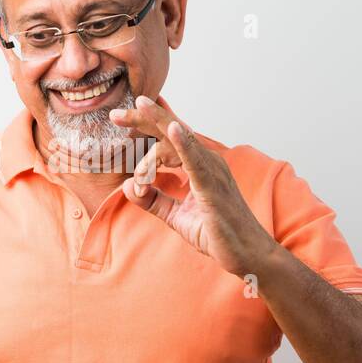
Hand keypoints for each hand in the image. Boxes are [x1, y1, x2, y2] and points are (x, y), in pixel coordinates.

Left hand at [109, 96, 277, 277]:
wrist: (246, 254)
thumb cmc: (218, 233)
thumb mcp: (177, 216)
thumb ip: (153, 200)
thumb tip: (127, 186)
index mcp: (199, 165)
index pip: (167, 140)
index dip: (144, 128)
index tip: (118, 123)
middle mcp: (207, 161)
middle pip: (173, 131)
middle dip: (144, 119)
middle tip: (115, 114)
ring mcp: (212, 171)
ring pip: (180, 140)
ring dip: (156, 125)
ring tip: (137, 107)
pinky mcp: (213, 186)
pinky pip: (196, 160)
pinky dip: (183, 143)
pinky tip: (171, 128)